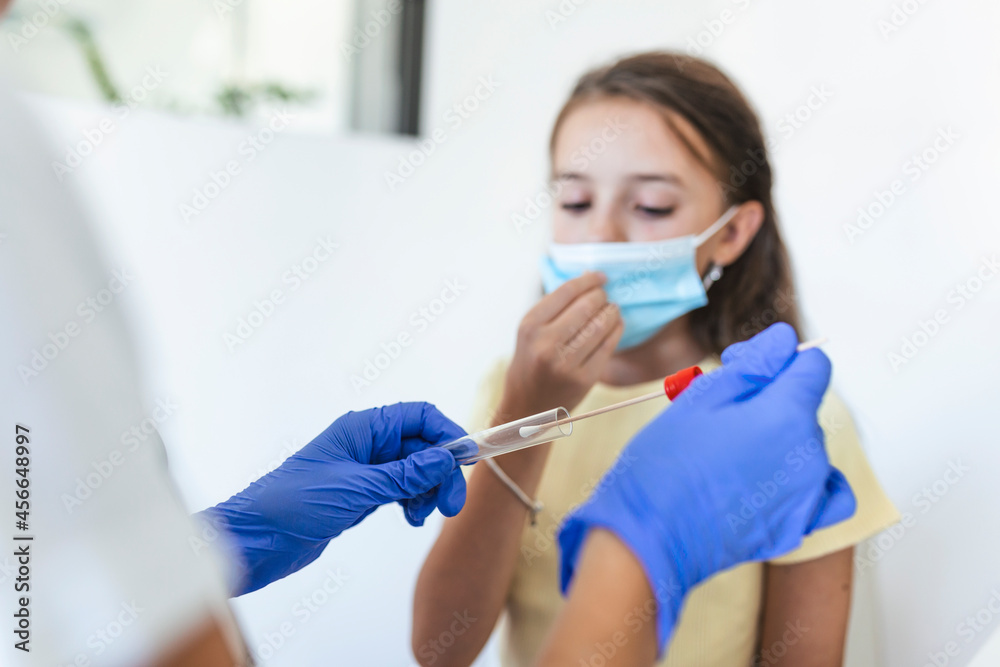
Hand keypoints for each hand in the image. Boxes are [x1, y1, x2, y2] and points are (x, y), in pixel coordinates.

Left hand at [198, 402, 466, 595]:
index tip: (468, 459)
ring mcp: (365, 469)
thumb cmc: (294, 503)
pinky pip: (401, 490)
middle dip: (441, 472)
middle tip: (450, 505)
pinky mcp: (362, 494)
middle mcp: (367, 443)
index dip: (447, 433)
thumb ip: (405, 474)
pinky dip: (413, 502)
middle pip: (422, 446)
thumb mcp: (357, 488)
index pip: (419, 416)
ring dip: (428, 490)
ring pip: (415, 470)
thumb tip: (446, 458)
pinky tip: (411, 518)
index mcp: (363, 428)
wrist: (257, 538)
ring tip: (422, 516)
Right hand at [500, 272, 622, 419]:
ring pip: (600, 325)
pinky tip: (617, 324)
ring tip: (613, 309)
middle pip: (586, 306)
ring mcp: (565, 363)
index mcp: (530, 326)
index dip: (588, 280)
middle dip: (601, 296)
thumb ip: (553, 310)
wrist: (526, 407)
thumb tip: (587, 282)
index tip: (600, 276)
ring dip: (611, 312)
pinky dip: (616, 330)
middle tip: (605, 295)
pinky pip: (607, 347)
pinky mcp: (583, 379)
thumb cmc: (530, 365)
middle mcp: (546, 343)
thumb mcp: (529, 333)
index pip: (566, 292)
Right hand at [557, 323, 855, 652]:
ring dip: (780, 438)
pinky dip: (808, 481)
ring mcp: (807, 496)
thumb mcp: (702, 398)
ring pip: (808, 447)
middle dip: (770, 399)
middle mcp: (809, 456)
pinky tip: (777, 478)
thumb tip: (784, 341)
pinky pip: (823, 494)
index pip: (812, 366)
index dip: (777, 358)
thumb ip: (753, 366)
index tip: (745, 367)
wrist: (650, 535)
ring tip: (732, 449)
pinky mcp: (795, 527)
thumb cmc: (666, 465)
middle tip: (719, 408)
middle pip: (805, 407)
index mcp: (787, 415)